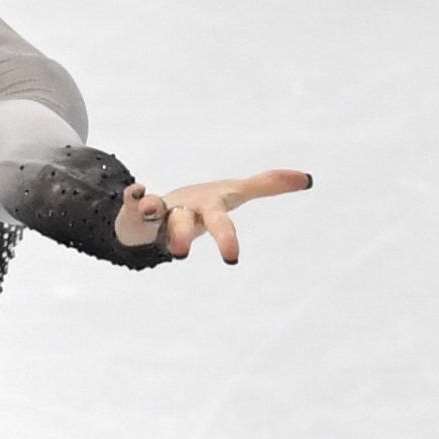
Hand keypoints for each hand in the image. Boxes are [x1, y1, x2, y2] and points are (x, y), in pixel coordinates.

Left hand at [114, 169, 312, 262]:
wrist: (153, 222)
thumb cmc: (198, 207)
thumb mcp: (233, 193)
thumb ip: (266, 185)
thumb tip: (308, 179)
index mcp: (208, 211)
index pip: (221, 225)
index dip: (226, 239)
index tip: (231, 260)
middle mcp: (182, 215)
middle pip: (184, 225)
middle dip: (182, 237)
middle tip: (179, 256)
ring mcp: (157, 212)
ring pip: (154, 211)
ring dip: (151, 208)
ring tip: (148, 206)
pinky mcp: (134, 207)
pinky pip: (131, 200)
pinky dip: (132, 195)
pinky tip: (134, 190)